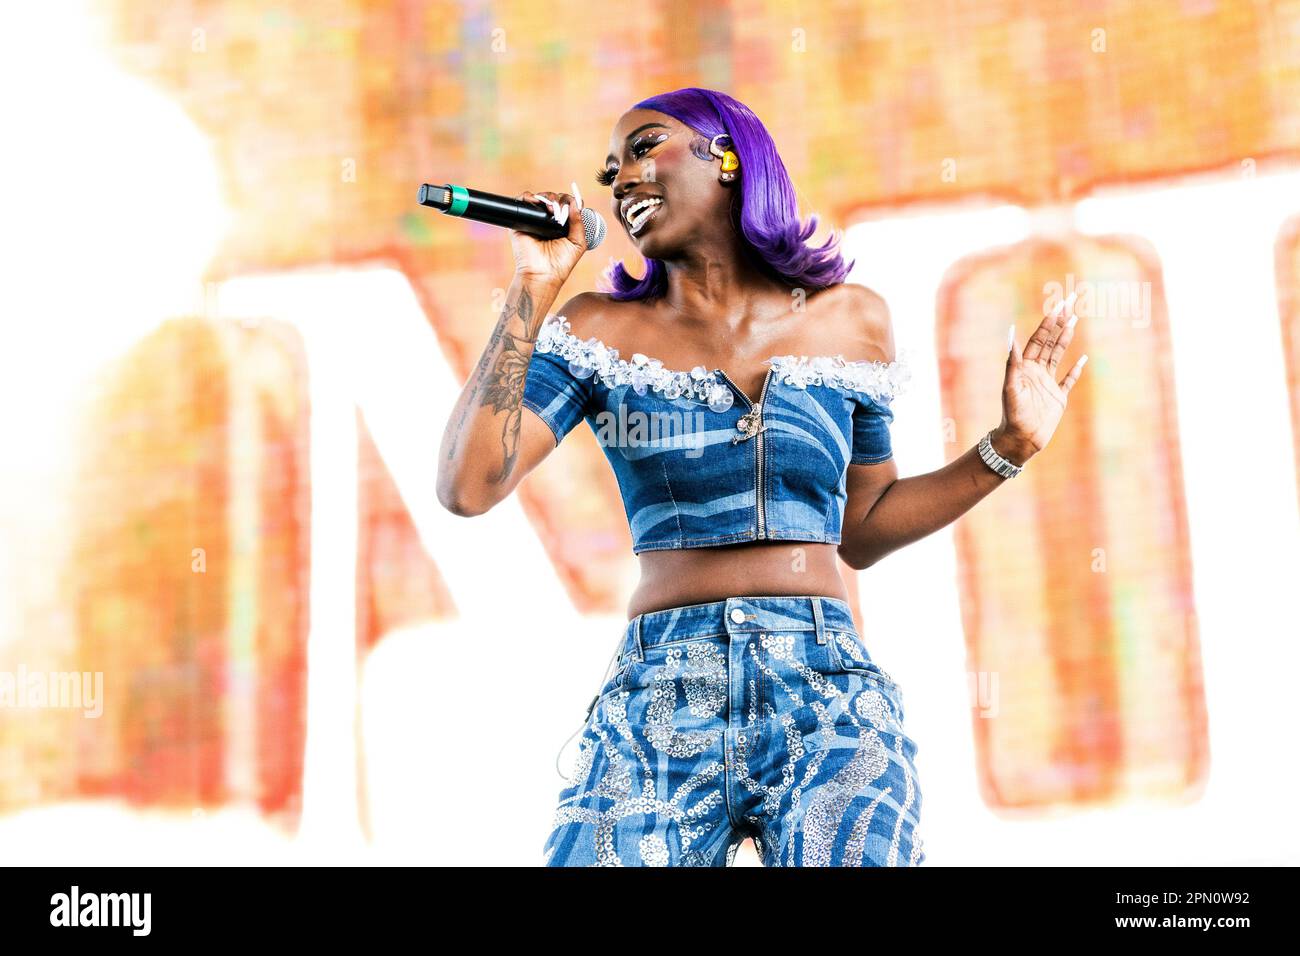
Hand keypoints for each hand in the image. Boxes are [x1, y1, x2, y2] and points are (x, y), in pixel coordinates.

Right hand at [511, 182, 589, 288]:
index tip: (574, 205)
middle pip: (555, 198)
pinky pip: (523, 200)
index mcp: (562, 226)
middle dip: (560, 199)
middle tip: (560, 211)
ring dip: (548, 197)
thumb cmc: (560, 264)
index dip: (571, 201)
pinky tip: (537, 202)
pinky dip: (529, 196)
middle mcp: (548, 221)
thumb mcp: (577, 243)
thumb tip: (576, 202)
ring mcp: (534, 220)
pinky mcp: (521, 220)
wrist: (541, 274)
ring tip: (551, 209)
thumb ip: (579, 222)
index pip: (568, 205)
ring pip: (541, 197)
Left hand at [996, 291, 1088, 464]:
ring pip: (1059, 356)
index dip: (1048, 323)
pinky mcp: (1058, 398)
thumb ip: (1013, 362)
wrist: (1020, 440)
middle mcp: (1037, 372)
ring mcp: (1048, 384)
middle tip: (1069, 303)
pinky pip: (1069, 381)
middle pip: (1050, 342)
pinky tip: (1082, 360)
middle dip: (1059, 323)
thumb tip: (1011, 336)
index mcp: (1026, 367)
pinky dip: (1076, 370)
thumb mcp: (1012, 387)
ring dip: (1066, 338)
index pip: (1039, 340)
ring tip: (1074, 320)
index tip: (1058, 306)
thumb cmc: (1013, 415)